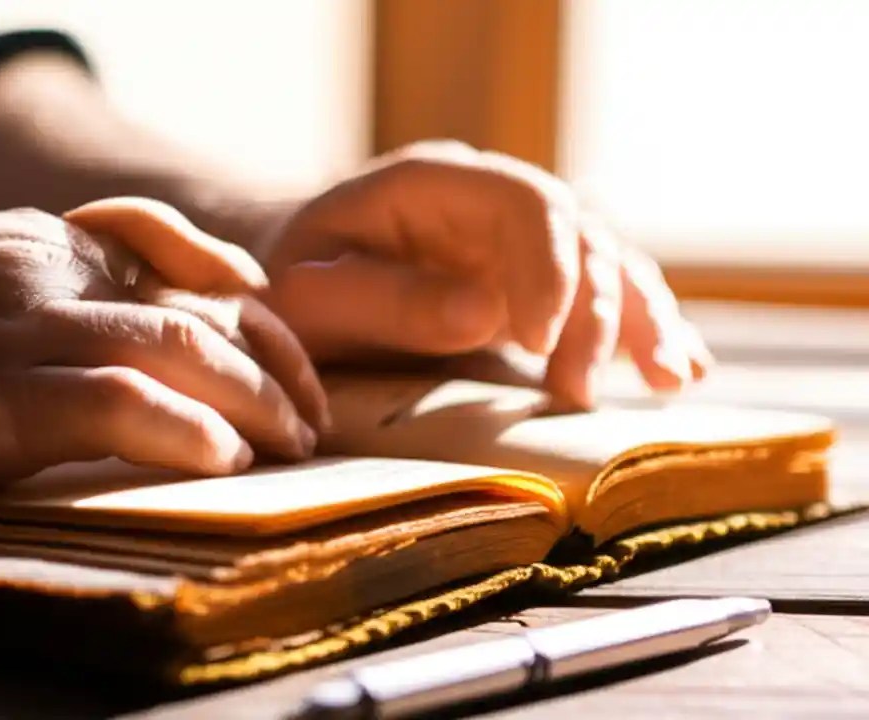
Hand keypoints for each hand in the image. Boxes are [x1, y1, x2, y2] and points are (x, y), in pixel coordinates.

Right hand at [0, 200, 325, 495]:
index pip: (169, 248)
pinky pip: (119, 402)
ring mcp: (23, 329)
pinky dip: (182, 431)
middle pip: (197, 304)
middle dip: (273, 360)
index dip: (240, 297)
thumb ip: (29, 300)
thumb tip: (92, 347)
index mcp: (34, 243)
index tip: (277, 342)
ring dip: (253, 401)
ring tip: (293, 444)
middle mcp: (44, 272)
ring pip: (178, 348)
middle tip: (311, 413)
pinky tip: (223, 462)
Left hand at [254, 141, 712, 407]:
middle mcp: (490, 202)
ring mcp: (518, 241)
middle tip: (575, 394)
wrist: (290, 286)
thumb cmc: (288, 290)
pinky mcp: (536, 284)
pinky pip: (608, 296)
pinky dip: (646, 332)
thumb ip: (382, 300)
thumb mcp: (308, 296)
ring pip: (609, 263)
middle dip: (593, 315)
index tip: (536, 344)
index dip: (547, 269)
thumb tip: (485, 313)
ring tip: (669, 383)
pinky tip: (679, 371)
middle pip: (579, 235)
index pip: (524, 204)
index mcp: (434, 184)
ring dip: (641, 324)